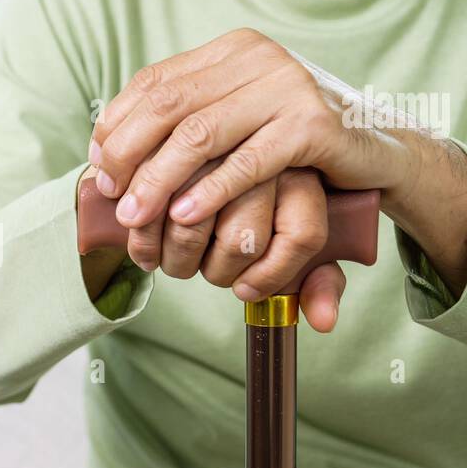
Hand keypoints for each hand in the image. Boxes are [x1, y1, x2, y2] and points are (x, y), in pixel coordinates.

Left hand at [89, 28, 411, 225]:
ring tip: (136, 216)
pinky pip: (248, 161)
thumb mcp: (234, 123)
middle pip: (169, 105)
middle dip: (130, 153)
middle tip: (110, 195)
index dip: (118, 123)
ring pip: (200, 134)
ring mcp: (288, 86)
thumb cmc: (291, 145)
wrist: (376, 153)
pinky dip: (211, 190)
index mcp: (232, 50)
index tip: (98, 164)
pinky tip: (185, 215)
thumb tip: (103, 147)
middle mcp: (258, 58)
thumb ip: (183, 122)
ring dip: (160, 179)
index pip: (156, 81)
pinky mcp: (313, 124)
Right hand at [132, 166, 344, 331]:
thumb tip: (324, 320)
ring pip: (195, 225)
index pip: (302, 236)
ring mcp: (214, 148)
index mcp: (303, 177)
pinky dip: (143, 238)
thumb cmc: (257, 205)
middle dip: (215, 271)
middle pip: (244, 238)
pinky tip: (142, 252)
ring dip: (177, 257)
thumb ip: (317, 278)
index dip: (273, 276)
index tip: (244, 290)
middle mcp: (263, 156)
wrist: (212, 148)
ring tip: (167, 260)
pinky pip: (153, 207)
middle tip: (200, 272)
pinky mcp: (168, 147)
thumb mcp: (295, 236)